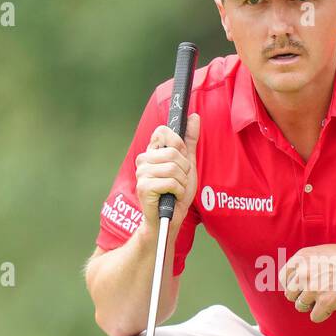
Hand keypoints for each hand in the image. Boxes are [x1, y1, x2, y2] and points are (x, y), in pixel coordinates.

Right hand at [135, 112, 199, 227]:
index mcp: (152, 152)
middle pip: (174, 152)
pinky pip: (171, 182)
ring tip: (176, 189)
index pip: (163, 131)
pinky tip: (173, 196)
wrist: (169, 218)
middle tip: (179, 181)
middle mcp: (143, 160)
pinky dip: (178, 191)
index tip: (181, 159)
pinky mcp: (144, 187)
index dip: (178, 144)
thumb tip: (194, 116)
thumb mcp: (187, 163)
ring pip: (173, 168)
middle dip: (184, 169)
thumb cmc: (176, 192)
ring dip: (182, 182)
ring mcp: (141, 173)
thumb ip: (190, 140)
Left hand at [279, 241, 335, 322]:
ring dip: (312, 306)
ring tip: (327, 298)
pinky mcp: (324, 301)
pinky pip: (315, 316)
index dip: (293, 286)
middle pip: (289, 295)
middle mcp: (302, 272)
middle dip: (302, 297)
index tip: (301, 289)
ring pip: (300, 307)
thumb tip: (295, 281)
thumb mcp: (320, 252)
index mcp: (300, 258)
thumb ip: (305, 265)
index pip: (283, 278)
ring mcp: (312, 288)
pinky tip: (333, 305)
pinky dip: (323, 314)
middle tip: (317, 294)